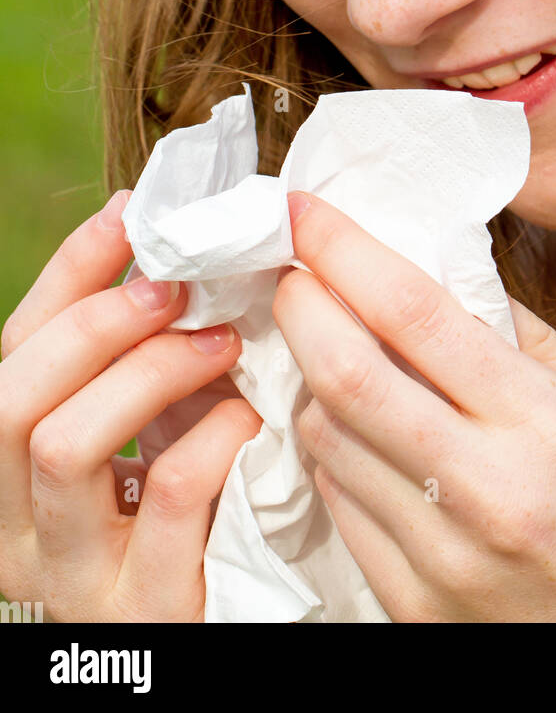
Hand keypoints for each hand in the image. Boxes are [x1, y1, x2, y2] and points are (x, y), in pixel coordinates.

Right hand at [0, 190, 261, 621]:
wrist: (225, 623)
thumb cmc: (190, 516)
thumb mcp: (147, 431)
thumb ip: (140, 361)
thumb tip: (169, 252)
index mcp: (12, 469)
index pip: (12, 352)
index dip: (68, 274)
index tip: (130, 214)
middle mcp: (18, 525)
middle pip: (10, 399)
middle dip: (96, 324)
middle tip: (177, 287)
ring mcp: (74, 573)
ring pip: (64, 444)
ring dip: (149, 371)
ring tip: (219, 343)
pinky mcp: (144, 605)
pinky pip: (166, 494)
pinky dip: (213, 434)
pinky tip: (249, 419)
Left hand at [274, 192, 555, 623]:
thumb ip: (529, 339)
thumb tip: (445, 275)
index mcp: (545, 423)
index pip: (415, 316)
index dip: (346, 253)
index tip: (309, 214)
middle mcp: (484, 488)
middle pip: (346, 376)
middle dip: (302, 306)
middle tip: (293, 272)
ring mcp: (441, 556)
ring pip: (327, 439)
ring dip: (311, 379)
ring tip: (331, 349)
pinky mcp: (413, 605)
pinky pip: (340, 504)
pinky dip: (333, 450)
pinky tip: (358, 428)